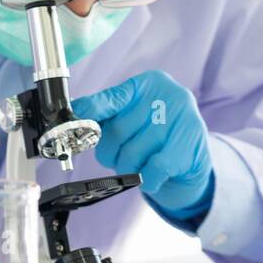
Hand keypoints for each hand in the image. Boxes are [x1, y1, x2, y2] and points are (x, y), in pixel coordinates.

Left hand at [71, 69, 213, 219]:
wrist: (192, 158)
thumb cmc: (154, 134)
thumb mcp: (132, 114)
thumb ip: (106, 113)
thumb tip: (74, 115)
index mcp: (148, 83)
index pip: (111, 98)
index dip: (89, 112)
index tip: (71, 123)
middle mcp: (168, 95)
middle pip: (117, 131)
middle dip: (109, 152)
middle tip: (115, 157)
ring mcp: (182, 119)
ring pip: (132, 154)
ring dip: (127, 167)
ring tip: (138, 164)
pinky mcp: (190, 146)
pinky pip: (151, 170)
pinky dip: (146, 179)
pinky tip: (151, 175)